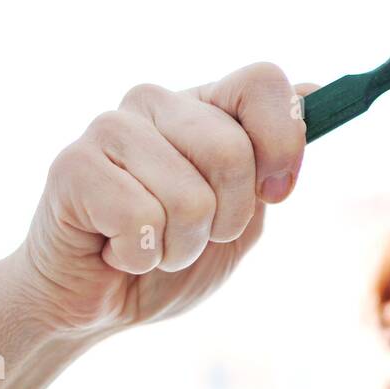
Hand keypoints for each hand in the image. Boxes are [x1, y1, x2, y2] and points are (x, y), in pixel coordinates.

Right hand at [12, 62, 314, 334]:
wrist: (95, 306)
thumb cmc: (168, 256)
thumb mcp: (241, 216)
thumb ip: (273, 160)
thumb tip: (316, 85)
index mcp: (204, 107)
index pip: (263, 81)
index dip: (282, 143)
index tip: (274, 195)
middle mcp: (157, 103)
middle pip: (232, 151)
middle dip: (225, 220)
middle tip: (189, 234)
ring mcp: (111, 128)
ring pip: (189, 198)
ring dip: (179, 246)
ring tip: (149, 244)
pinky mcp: (73, 165)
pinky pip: (141, 220)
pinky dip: (140, 256)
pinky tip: (115, 250)